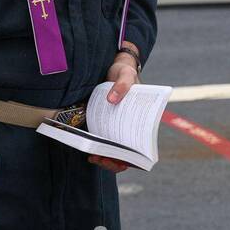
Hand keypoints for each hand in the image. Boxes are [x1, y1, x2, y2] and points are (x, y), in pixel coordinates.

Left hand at [88, 52, 138, 173]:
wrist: (114, 68)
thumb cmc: (124, 72)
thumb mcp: (126, 74)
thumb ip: (122, 84)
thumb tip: (112, 100)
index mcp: (142, 118)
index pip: (141, 145)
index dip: (133, 156)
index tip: (121, 157)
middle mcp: (130, 126)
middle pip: (126, 153)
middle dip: (114, 161)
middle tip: (100, 158)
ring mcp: (117, 126)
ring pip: (114, 151)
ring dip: (104, 157)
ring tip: (92, 156)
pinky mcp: (105, 123)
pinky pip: (103, 141)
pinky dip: (96, 148)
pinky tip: (87, 148)